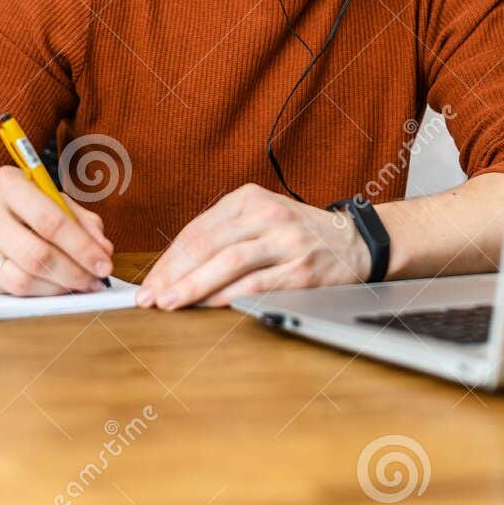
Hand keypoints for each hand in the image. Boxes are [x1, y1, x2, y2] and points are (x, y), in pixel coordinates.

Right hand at [0, 166, 113, 295]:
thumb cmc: (4, 207)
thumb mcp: (39, 196)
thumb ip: (75, 217)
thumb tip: (103, 248)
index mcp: (6, 184)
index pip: (51, 220)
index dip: (82, 246)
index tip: (104, 262)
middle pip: (38, 255)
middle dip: (74, 272)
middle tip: (95, 280)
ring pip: (22, 280)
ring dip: (57, 287)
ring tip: (76, 285)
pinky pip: (6, 292)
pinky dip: (35, 293)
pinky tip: (48, 287)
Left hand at [136, 184, 369, 308]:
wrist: (355, 242)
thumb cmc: (299, 235)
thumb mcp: (261, 218)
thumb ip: (224, 235)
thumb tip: (175, 269)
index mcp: (248, 198)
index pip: (197, 230)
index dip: (168, 259)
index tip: (148, 283)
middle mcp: (266, 214)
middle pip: (207, 244)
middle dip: (172, 274)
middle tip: (149, 297)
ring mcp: (285, 240)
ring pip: (228, 262)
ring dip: (193, 285)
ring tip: (169, 303)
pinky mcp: (301, 269)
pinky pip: (255, 283)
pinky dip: (227, 296)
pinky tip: (207, 306)